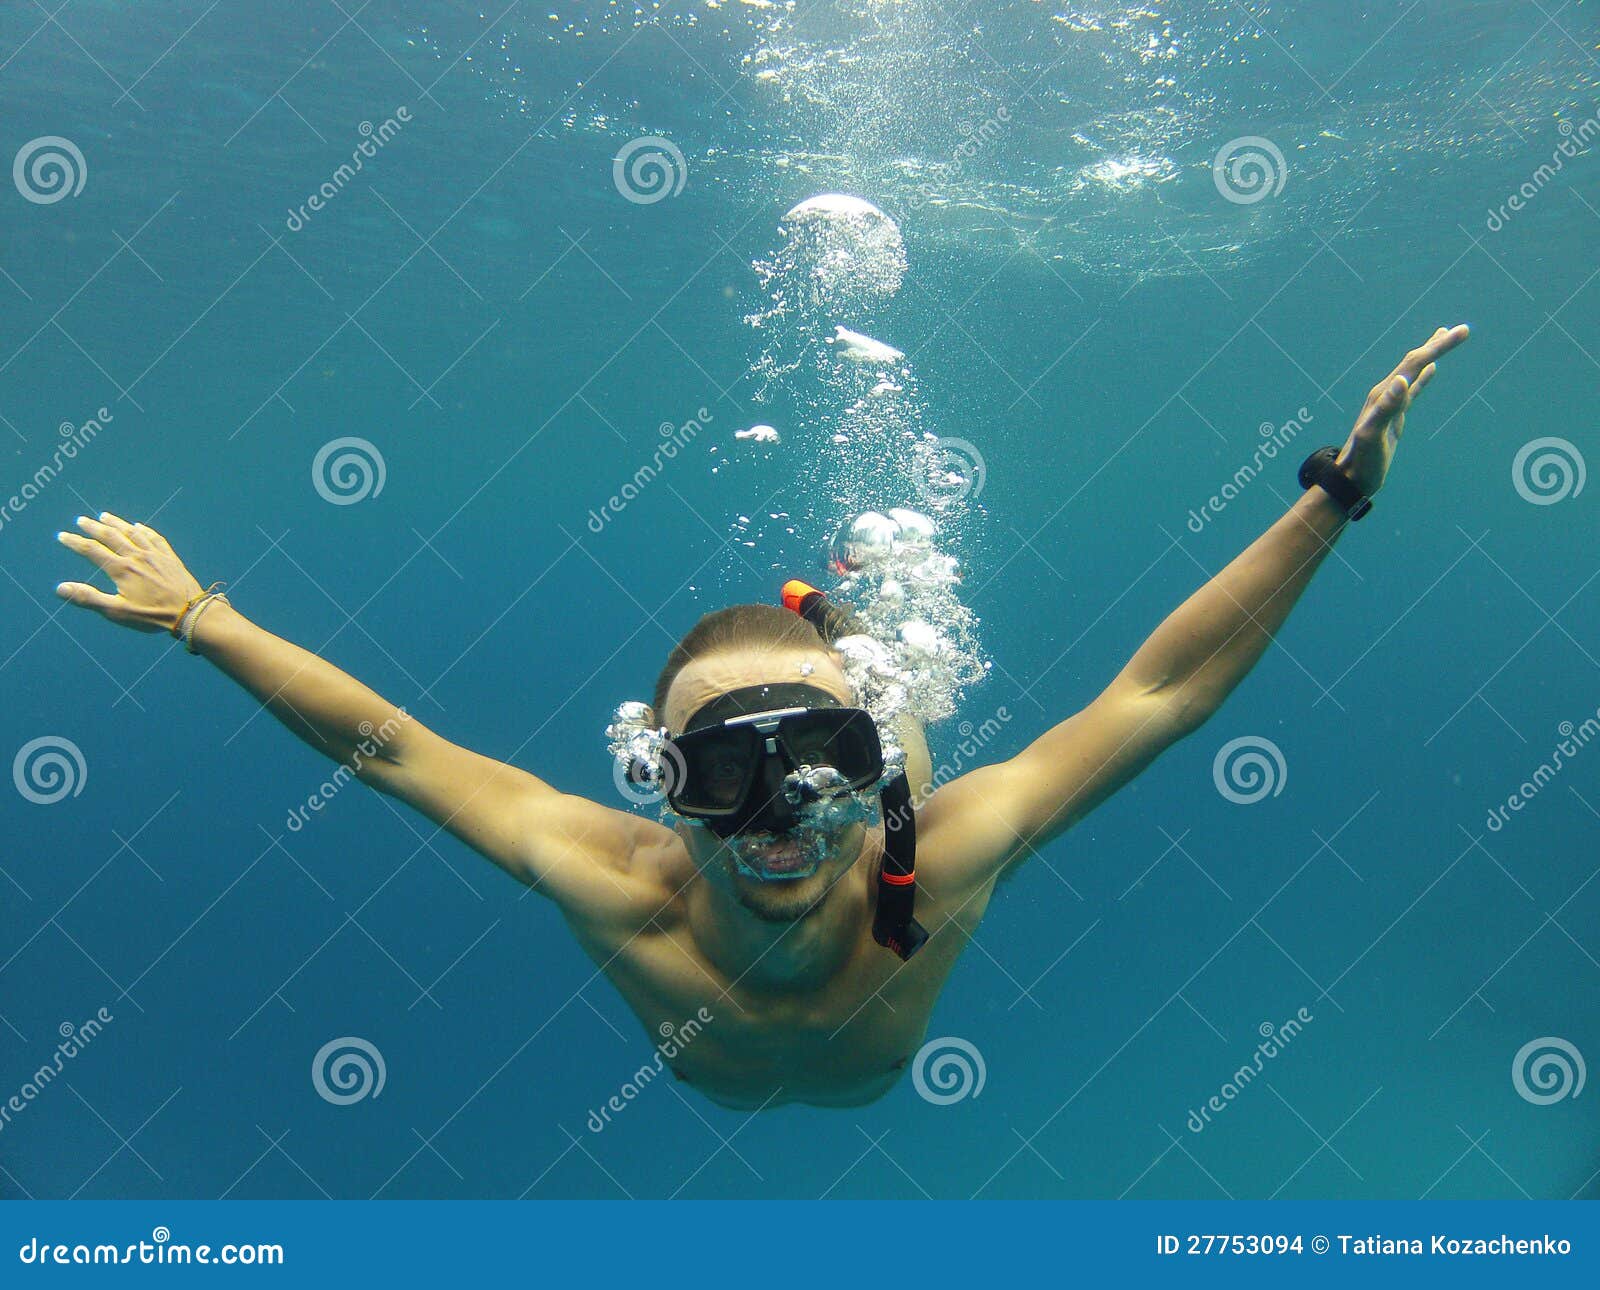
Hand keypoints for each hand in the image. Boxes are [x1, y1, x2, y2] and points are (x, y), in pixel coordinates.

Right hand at [55, 512, 205, 633]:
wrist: (190, 612)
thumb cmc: (152, 615)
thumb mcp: (117, 611)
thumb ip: (88, 598)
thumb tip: (60, 588)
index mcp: (121, 569)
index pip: (92, 550)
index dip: (75, 542)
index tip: (62, 535)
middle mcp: (136, 556)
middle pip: (111, 536)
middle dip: (93, 527)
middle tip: (81, 520)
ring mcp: (155, 555)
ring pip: (132, 533)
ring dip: (117, 523)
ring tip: (105, 516)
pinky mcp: (170, 558)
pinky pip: (155, 538)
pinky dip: (144, 530)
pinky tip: (139, 527)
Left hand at [1336, 323, 1469, 496]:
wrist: (1351, 479)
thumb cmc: (1362, 460)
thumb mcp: (1374, 434)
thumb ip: (1386, 408)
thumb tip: (1401, 380)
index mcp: (1383, 394)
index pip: (1414, 362)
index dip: (1439, 346)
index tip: (1463, 331)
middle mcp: (1385, 393)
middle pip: (1414, 362)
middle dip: (1438, 345)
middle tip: (1463, 330)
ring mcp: (1390, 403)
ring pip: (1413, 372)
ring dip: (1430, 354)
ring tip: (1442, 338)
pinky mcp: (1394, 415)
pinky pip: (1412, 390)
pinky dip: (1423, 377)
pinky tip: (1431, 370)